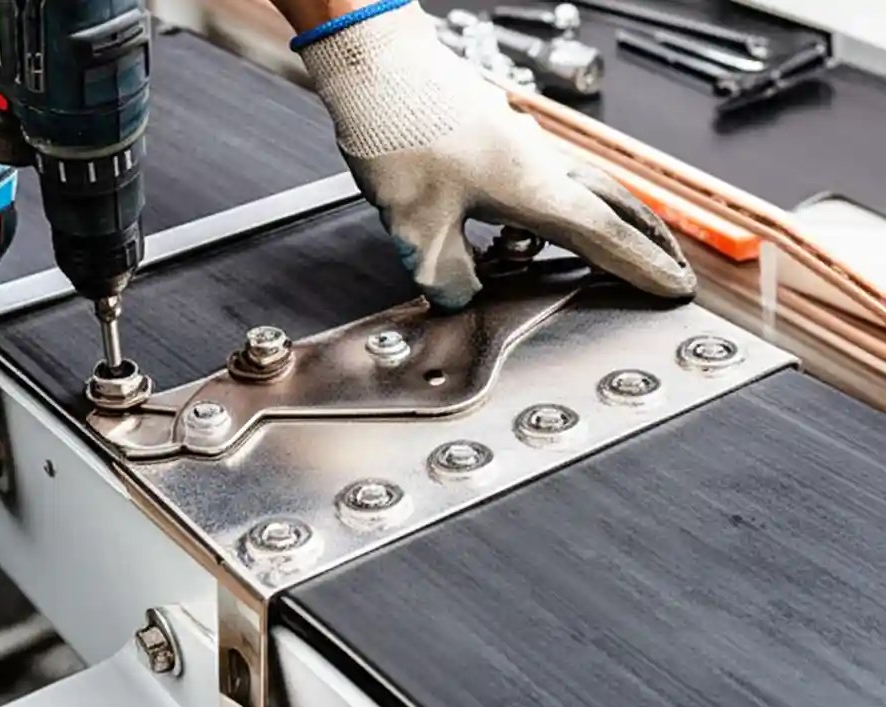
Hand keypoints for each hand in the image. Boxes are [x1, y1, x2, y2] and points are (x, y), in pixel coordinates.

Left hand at [295, 1, 695, 309]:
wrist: (377, 68)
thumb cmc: (401, 135)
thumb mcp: (417, 227)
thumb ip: (445, 273)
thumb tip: (460, 295)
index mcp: (536, 190)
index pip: (606, 238)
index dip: (642, 268)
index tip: (673, 287)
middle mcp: (541, 163)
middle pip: (614, 204)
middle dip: (647, 239)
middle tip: (669, 265)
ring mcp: (523, 142)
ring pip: (587, 184)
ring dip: (611, 216)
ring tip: (619, 243)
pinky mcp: (500, 133)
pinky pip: (553, 172)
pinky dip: (568, 199)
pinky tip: (542, 214)